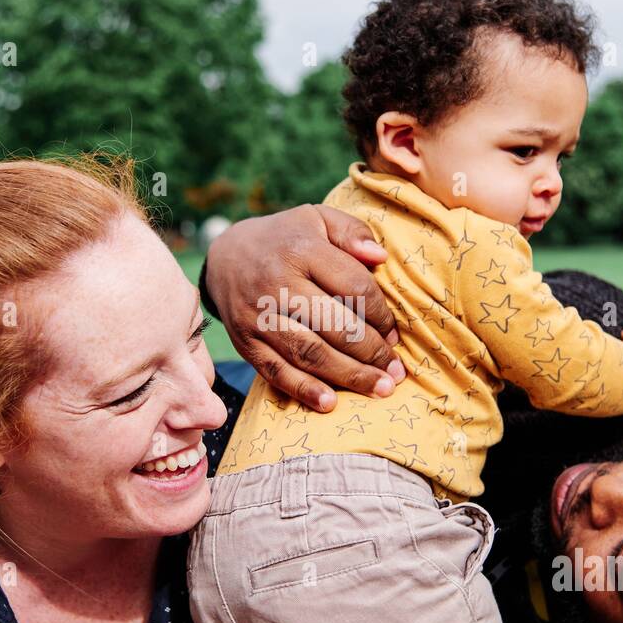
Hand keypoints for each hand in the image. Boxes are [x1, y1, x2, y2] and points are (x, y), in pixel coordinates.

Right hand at [203, 204, 404, 412]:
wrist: (226, 258)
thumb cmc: (286, 239)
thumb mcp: (317, 219)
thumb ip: (352, 233)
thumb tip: (380, 258)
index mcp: (301, 250)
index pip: (354, 288)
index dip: (381, 315)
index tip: (394, 333)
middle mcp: (277, 283)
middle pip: (335, 326)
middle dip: (372, 353)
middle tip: (396, 372)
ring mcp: (258, 317)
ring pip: (310, 353)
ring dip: (349, 376)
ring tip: (380, 389)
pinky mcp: (245, 343)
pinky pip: (276, 371)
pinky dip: (303, 390)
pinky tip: (330, 403)